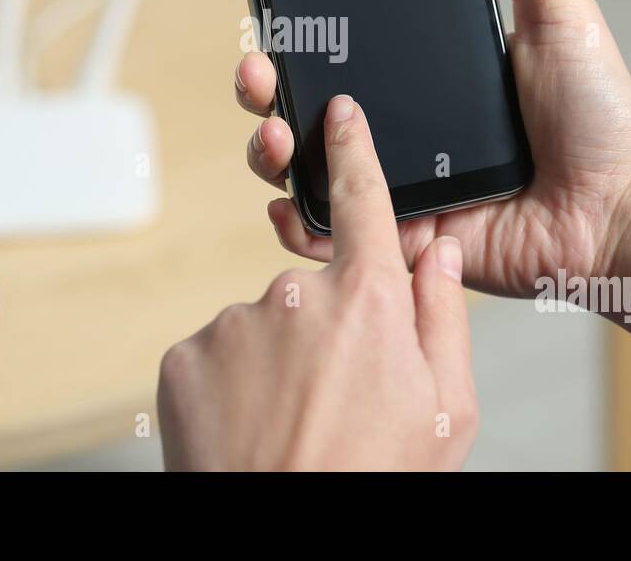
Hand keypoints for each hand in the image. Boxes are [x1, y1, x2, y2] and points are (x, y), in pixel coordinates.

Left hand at [157, 95, 476, 469]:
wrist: (280, 542)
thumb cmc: (372, 481)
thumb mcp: (445, 409)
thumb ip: (442, 315)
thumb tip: (440, 249)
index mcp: (368, 301)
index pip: (362, 200)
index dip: (353, 149)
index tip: (339, 112)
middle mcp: (295, 295)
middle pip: (314, 286)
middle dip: (326, 328)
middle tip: (336, 398)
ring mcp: (233, 322)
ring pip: (263, 324)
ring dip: (277, 363)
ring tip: (293, 424)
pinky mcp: (185, 354)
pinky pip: (217, 352)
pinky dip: (232, 384)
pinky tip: (252, 426)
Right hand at [234, 0, 630, 296]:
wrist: (624, 209)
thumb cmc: (602, 115)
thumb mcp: (558, 12)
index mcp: (427, 79)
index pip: (342, 53)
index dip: (298, 39)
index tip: (272, 19)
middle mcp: (402, 131)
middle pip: (304, 109)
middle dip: (262, 89)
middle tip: (258, 73)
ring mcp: (399, 188)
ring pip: (305, 171)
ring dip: (266, 152)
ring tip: (271, 135)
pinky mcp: (406, 241)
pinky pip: (335, 237)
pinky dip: (298, 227)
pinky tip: (286, 208)